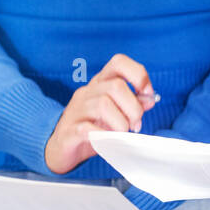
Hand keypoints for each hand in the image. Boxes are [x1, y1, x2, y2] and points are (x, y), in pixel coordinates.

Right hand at [44, 54, 157, 174]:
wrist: (60, 147)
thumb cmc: (92, 127)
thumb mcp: (114, 113)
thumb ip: (132, 104)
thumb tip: (150, 99)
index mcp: (100, 83)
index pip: (118, 62)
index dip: (138, 74)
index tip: (147, 94)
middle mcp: (88, 92)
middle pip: (115, 86)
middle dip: (133, 107)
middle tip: (136, 124)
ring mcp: (76, 110)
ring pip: (103, 104)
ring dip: (121, 123)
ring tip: (123, 134)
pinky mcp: (69, 131)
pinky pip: (86, 128)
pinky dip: (103, 135)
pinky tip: (108, 141)